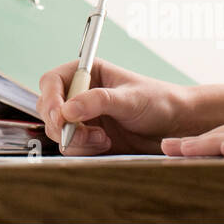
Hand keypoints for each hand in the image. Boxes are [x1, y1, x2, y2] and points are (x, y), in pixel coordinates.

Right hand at [38, 58, 199, 154]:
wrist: (176, 127)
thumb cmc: (157, 101)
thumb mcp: (129, 98)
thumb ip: (98, 101)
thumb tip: (67, 110)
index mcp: (86, 73)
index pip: (52, 81)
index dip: (51, 98)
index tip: (61, 116)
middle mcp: (79, 94)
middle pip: (48, 109)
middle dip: (62, 124)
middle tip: (80, 133)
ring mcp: (82, 118)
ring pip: (57, 131)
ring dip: (76, 139)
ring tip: (102, 139)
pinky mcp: (88, 138)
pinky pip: (71, 147)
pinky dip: (84, 149)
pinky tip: (105, 144)